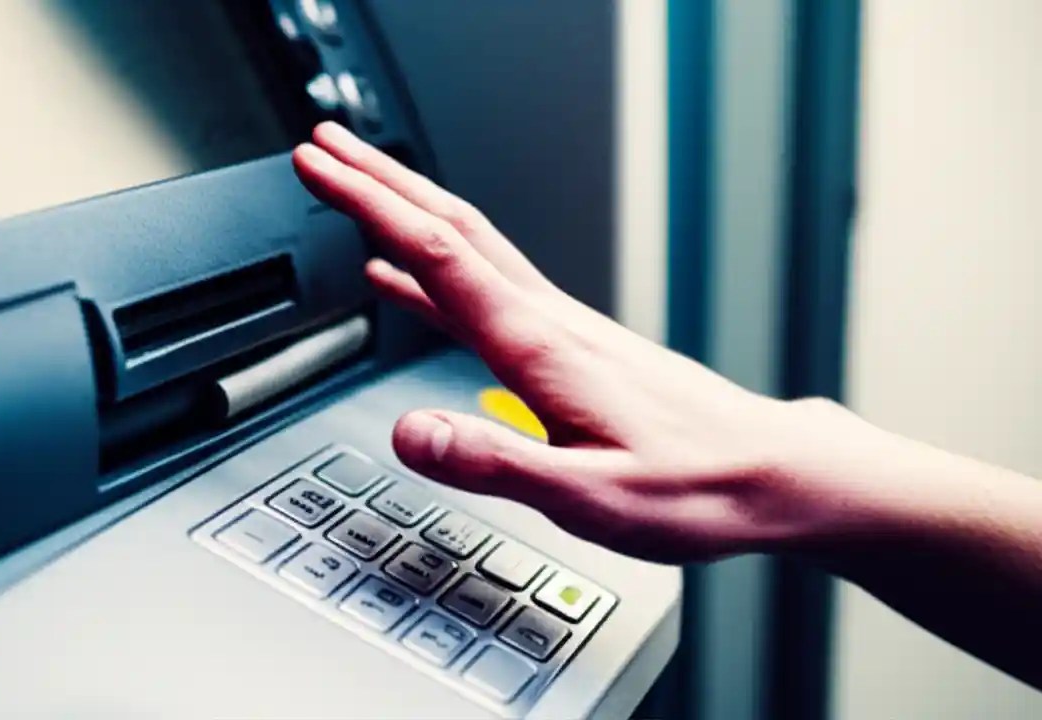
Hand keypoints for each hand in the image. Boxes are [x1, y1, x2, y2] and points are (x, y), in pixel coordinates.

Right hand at [292, 123, 894, 562]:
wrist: (768, 472)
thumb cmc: (691, 487)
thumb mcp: (587, 495)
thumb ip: (493, 461)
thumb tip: (408, 431)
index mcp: (538, 346)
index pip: (438, 254)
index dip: (371, 205)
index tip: (319, 167)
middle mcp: (546, 321)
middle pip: (449, 227)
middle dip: (378, 181)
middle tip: (322, 146)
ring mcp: (557, 327)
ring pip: (467, 247)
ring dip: (404, 210)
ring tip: (354, 188)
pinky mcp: (565, 346)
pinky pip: (481, 291)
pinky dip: (430, 274)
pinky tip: (401, 282)